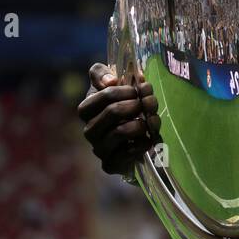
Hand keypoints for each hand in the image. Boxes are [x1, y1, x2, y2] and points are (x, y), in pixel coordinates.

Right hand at [77, 62, 159, 176]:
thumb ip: (101, 73)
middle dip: (136, 104)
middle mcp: (89, 130)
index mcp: (87, 109)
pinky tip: (150, 138)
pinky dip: (144, 143)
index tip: (137, 89)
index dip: (123, 91)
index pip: (102, 96)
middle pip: (113, 112)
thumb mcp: (110, 82)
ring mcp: (99, 148)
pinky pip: (128, 154)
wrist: (134, 135)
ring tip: (152, 119)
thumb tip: (111, 81)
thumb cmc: (121, 104)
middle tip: (148, 103)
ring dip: (143, 123)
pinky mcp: (110, 164)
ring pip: (121, 132)